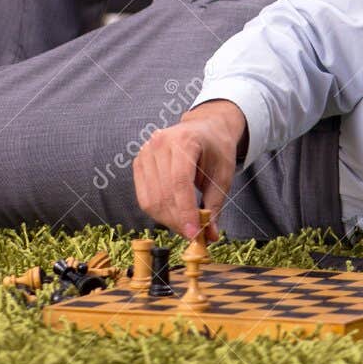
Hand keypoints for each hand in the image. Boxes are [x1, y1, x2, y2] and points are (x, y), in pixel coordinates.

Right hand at [131, 100, 246, 240]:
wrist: (204, 128)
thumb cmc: (216, 149)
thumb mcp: (223, 174)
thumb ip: (215, 204)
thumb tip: (210, 235)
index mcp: (185, 140)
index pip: (180, 183)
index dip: (186, 212)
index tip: (194, 235)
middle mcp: (160, 143)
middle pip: (163, 194)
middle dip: (179, 221)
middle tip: (194, 235)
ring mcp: (146, 151)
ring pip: (151, 200)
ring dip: (168, 220)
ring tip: (185, 225)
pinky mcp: (139, 162)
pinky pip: (144, 197)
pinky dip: (158, 212)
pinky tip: (173, 215)